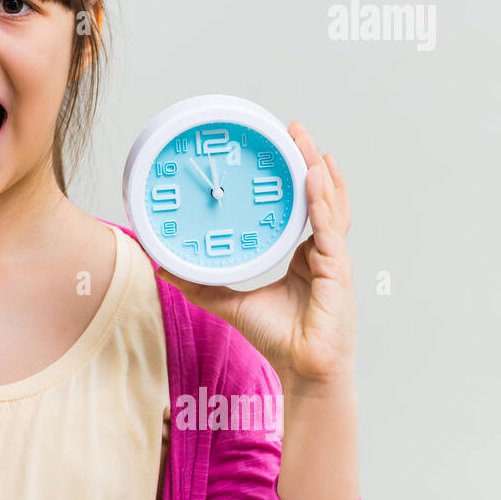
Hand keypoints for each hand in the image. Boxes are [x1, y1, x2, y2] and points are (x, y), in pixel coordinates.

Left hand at [153, 120, 354, 387]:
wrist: (302, 370)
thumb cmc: (276, 338)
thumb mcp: (228, 301)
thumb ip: (198, 282)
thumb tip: (161, 266)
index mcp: (304, 255)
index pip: (303, 207)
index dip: (297, 177)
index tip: (284, 148)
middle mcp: (323, 252)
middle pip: (320, 197)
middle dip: (309, 160)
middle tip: (295, 129)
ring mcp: (335, 260)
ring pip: (331, 206)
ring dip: (319, 172)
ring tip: (308, 143)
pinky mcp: (339, 272)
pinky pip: (331, 230)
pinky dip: (323, 203)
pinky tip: (315, 179)